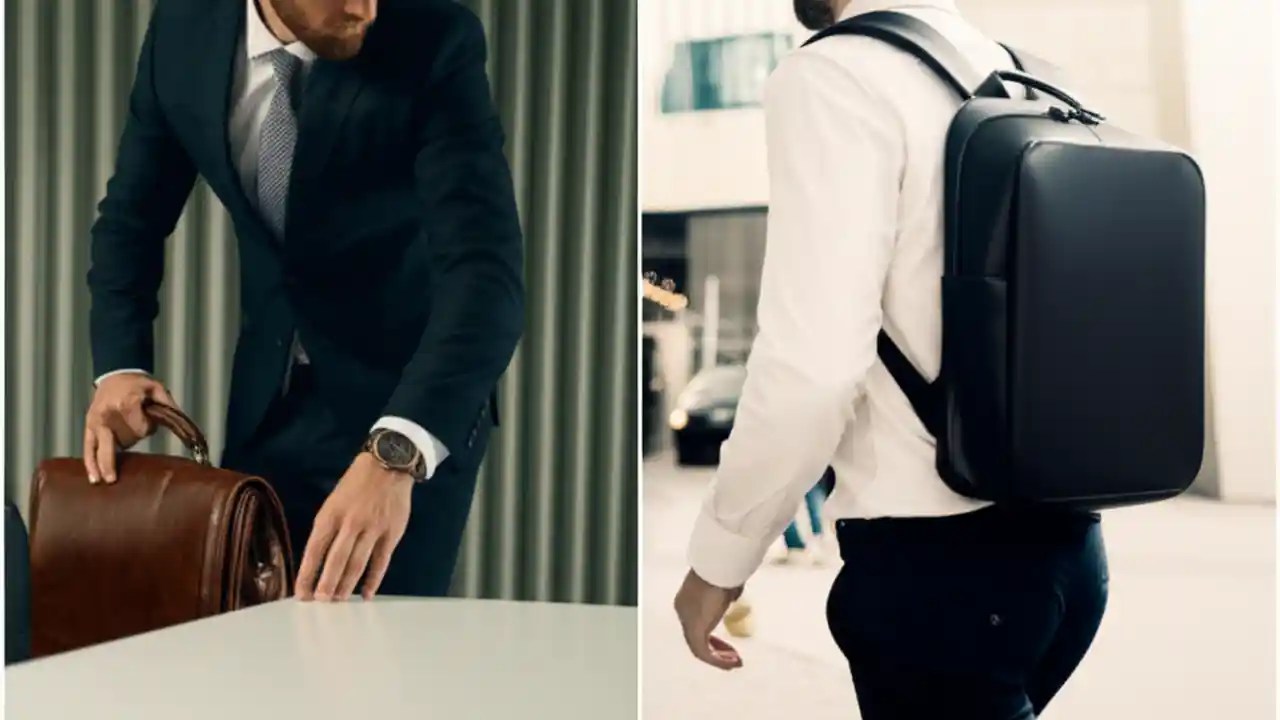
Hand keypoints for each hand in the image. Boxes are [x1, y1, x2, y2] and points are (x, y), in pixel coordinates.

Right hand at [83, 372, 176, 483]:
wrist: (115, 374)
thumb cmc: (138, 383)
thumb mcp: (158, 389)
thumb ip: (168, 407)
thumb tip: (184, 425)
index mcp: (126, 401)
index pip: (139, 427)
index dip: (146, 428)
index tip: (150, 424)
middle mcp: (109, 413)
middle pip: (117, 440)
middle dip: (112, 462)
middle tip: (113, 480)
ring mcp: (96, 421)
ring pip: (102, 447)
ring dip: (106, 462)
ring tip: (106, 481)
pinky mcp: (89, 426)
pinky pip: (88, 446)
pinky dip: (90, 462)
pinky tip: (94, 477)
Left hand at [295, 452, 412, 601]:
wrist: (388, 465)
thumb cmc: (356, 484)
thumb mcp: (333, 501)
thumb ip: (328, 528)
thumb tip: (320, 559)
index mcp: (331, 514)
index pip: (315, 550)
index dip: (307, 574)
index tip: (301, 593)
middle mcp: (351, 524)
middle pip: (336, 560)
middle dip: (326, 584)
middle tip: (321, 602)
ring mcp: (373, 529)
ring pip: (357, 563)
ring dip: (346, 585)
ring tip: (338, 601)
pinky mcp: (392, 533)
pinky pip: (380, 561)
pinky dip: (373, 580)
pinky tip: (366, 594)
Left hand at [674, 568, 744, 669]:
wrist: (717, 566)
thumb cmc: (723, 569)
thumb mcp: (724, 581)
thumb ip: (725, 591)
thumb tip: (733, 594)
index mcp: (686, 599)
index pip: (696, 622)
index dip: (711, 634)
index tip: (725, 639)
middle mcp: (683, 612)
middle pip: (697, 637)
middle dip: (716, 648)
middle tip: (732, 655)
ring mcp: (687, 622)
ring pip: (699, 648)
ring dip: (718, 658)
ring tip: (735, 663)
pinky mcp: (695, 630)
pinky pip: (705, 652)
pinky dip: (718, 660)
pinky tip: (732, 662)